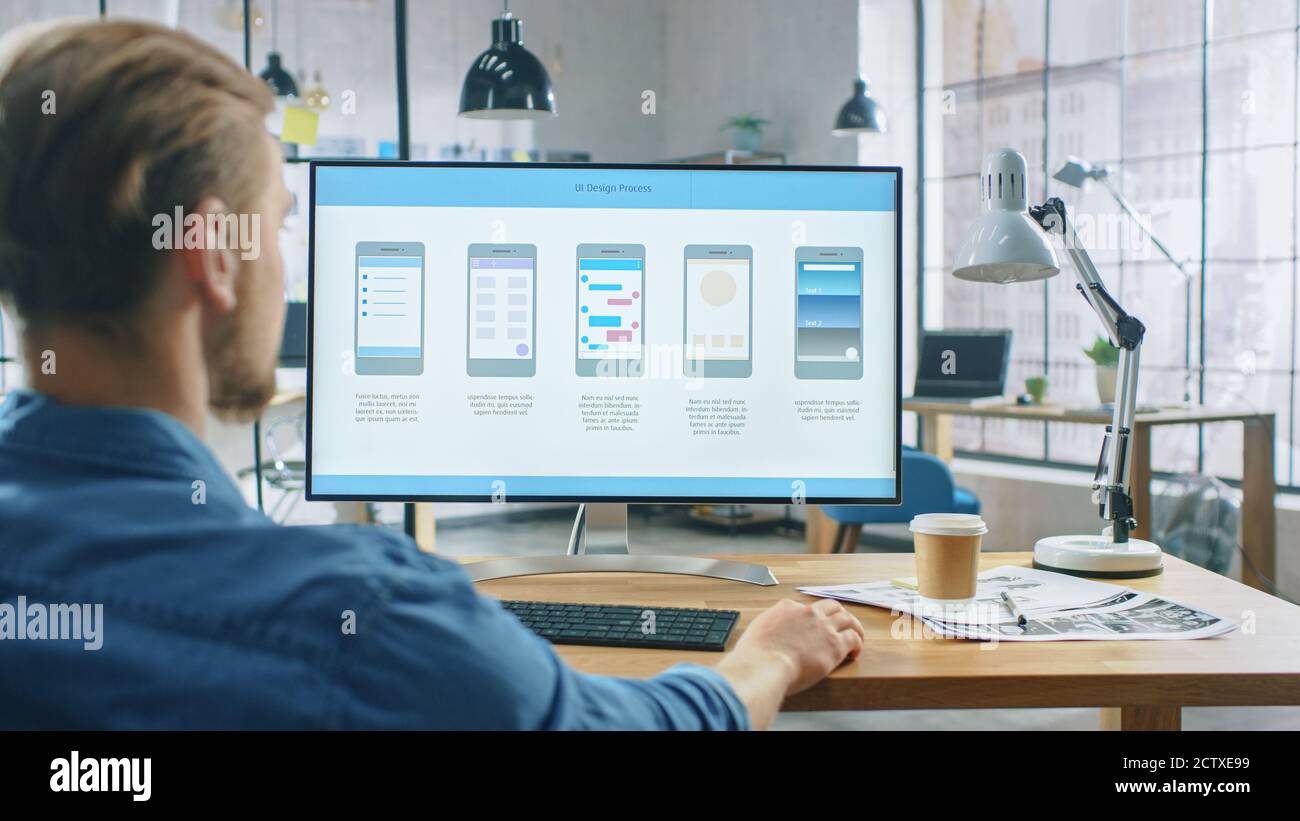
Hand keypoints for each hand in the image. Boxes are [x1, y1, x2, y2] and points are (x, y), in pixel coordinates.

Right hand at [715, 599, 864, 727]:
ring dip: (853, 626)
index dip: (810, 617)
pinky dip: (857, 643)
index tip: (812, 627)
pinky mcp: (835, 645)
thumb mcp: (755, 633)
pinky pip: (853, 638)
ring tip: (856, 635)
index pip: (803, 607)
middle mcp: (807, 613)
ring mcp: (823, 627)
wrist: (765, 666)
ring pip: (847, 618)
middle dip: (837, 613)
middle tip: (841, 623)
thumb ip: (766, 629)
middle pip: (830, 606)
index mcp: (786, 608)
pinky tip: (855, 652)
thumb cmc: (755, 656)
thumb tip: (767, 637)